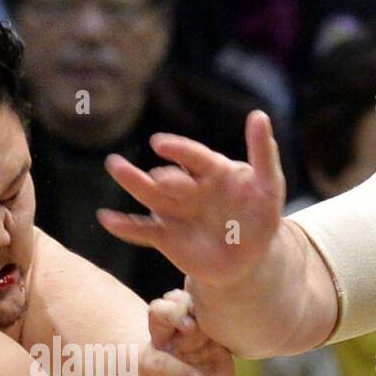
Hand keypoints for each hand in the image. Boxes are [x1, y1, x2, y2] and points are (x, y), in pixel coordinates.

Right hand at [98, 110, 286, 288]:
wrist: (247, 260)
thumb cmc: (259, 218)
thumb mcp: (269, 186)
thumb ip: (263, 153)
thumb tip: (259, 115)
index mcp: (212, 171)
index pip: (193, 156)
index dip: (178, 149)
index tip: (159, 144)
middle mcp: (189, 187)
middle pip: (169, 177)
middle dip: (161, 177)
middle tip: (158, 179)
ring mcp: (174, 211)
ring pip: (150, 195)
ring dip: (133, 180)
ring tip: (115, 165)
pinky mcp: (164, 236)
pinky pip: (142, 230)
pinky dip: (124, 226)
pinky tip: (106, 218)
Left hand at [138, 290, 234, 375]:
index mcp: (154, 367)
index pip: (160, 361)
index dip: (177, 369)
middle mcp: (166, 343)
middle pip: (157, 315)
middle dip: (170, 315)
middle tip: (189, 327)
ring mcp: (185, 331)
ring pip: (178, 302)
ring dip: (191, 304)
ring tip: (206, 315)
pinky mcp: (207, 327)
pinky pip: (201, 304)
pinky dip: (208, 301)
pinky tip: (222, 309)